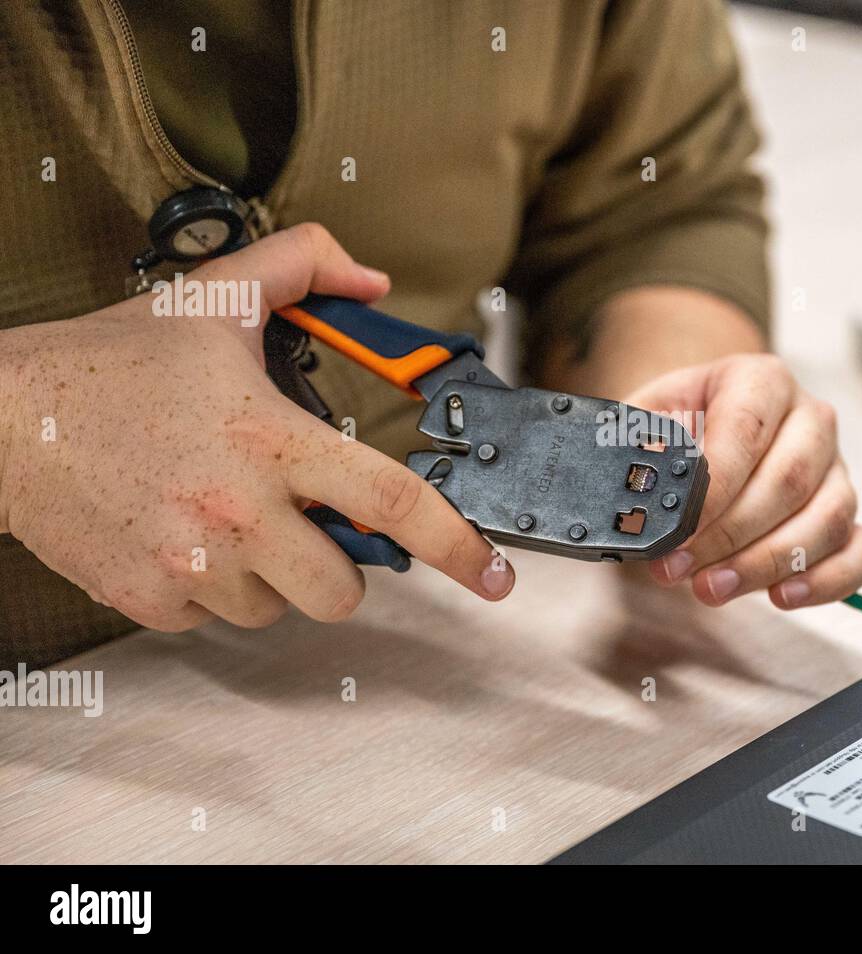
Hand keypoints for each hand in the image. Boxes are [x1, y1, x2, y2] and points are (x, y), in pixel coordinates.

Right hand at [0, 223, 512, 631]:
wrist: (1, 419)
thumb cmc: (109, 365)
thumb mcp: (215, 296)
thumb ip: (302, 266)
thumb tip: (370, 279)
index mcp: (273, 439)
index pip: (391, 502)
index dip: (457, 546)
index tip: (493, 575)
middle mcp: (240, 510)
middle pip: (341, 589)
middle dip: (338, 568)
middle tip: (302, 525)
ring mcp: (193, 562)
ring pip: (276, 608)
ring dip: (267, 574)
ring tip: (219, 513)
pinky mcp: (151, 599)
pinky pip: (214, 618)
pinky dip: (210, 587)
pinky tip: (177, 532)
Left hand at [626, 353, 861, 608]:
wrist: (700, 435)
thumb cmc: (675, 428)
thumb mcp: (644, 420)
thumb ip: (637, 442)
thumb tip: (639, 476)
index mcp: (760, 380)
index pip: (747, 428)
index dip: (715, 485)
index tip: (679, 527)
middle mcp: (810, 419)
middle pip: (790, 480)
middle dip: (731, 534)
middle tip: (679, 568)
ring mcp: (836, 469)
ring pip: (828, 519)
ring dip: (768, 563)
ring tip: (711, 588)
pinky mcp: (848, 515)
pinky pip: (861, 551)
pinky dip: (827, 581)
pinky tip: (781, 596)